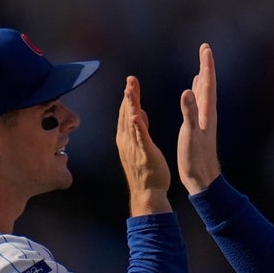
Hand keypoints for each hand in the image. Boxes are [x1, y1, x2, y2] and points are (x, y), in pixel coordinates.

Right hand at [117, 76, 172, 215]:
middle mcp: (127, 141)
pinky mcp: (145, 154)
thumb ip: (140, 128)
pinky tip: (136, 115)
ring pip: (131, 122)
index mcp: (126, 138)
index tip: (130, 83)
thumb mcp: (141, 145)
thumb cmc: (146, 172)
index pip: (126, 113)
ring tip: (130, 90)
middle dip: (128, 96)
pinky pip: (140, 138)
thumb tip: (138, 113)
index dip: (128, 97)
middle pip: (126, 114)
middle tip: (130, 79)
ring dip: (130, 105)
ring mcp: (134, 147)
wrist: (147, 193)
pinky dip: (137, 126)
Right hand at [177, 43, 220, 194]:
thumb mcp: (190, 135)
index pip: (208, 84)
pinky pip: (198, 103)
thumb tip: (187, 91)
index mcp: (206, 113)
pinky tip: (192, 90)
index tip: (205, 48)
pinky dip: (196, 92)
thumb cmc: (195, 159)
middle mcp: (207, 114)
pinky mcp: (198, 126)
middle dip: (206, 66)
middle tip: (204, 49)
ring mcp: (203, 120)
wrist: (202, 178)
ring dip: (202, 78)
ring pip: (204, 93)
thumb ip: (189, 113)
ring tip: (201, 66)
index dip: (207, 65)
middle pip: (208, 84)